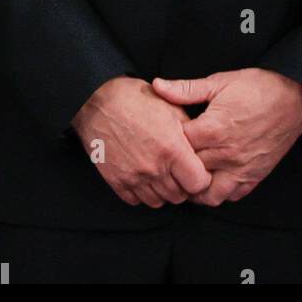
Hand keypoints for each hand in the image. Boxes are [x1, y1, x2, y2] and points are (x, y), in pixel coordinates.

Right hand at [71, 76, 212, 207]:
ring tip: (163, 174)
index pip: (198, 183)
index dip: (202, 178)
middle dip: (184, 185)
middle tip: (181, 171)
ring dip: (164, 191)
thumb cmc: (136, 99)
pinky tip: (145, 177)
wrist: (99, 102)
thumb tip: (201, 147)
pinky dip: (143, 193)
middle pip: (179, 196)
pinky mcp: (116, 182)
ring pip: (158, 202)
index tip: (199, 170)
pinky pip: (136, 201)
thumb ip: (190, 130)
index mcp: (172, 148)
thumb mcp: (172, 106)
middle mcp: (153, 167)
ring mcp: (133, 177)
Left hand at [151, 68, 301, 205]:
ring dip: (196, 188)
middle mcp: (225, 154)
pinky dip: (219, 192)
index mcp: (213, 129)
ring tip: (191, 174)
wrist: (296, 98)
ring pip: (208, 194)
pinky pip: (231, 196)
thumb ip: (186, 89)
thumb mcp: (221, 81)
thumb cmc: (259, 87)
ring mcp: (240, 169)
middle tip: (171, 159)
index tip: (163, 137)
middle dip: (177, 166)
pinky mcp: (254, 177)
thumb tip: (157, 86)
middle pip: (188, 171)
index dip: (166, 142)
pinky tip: (214, 179)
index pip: (177, 147)